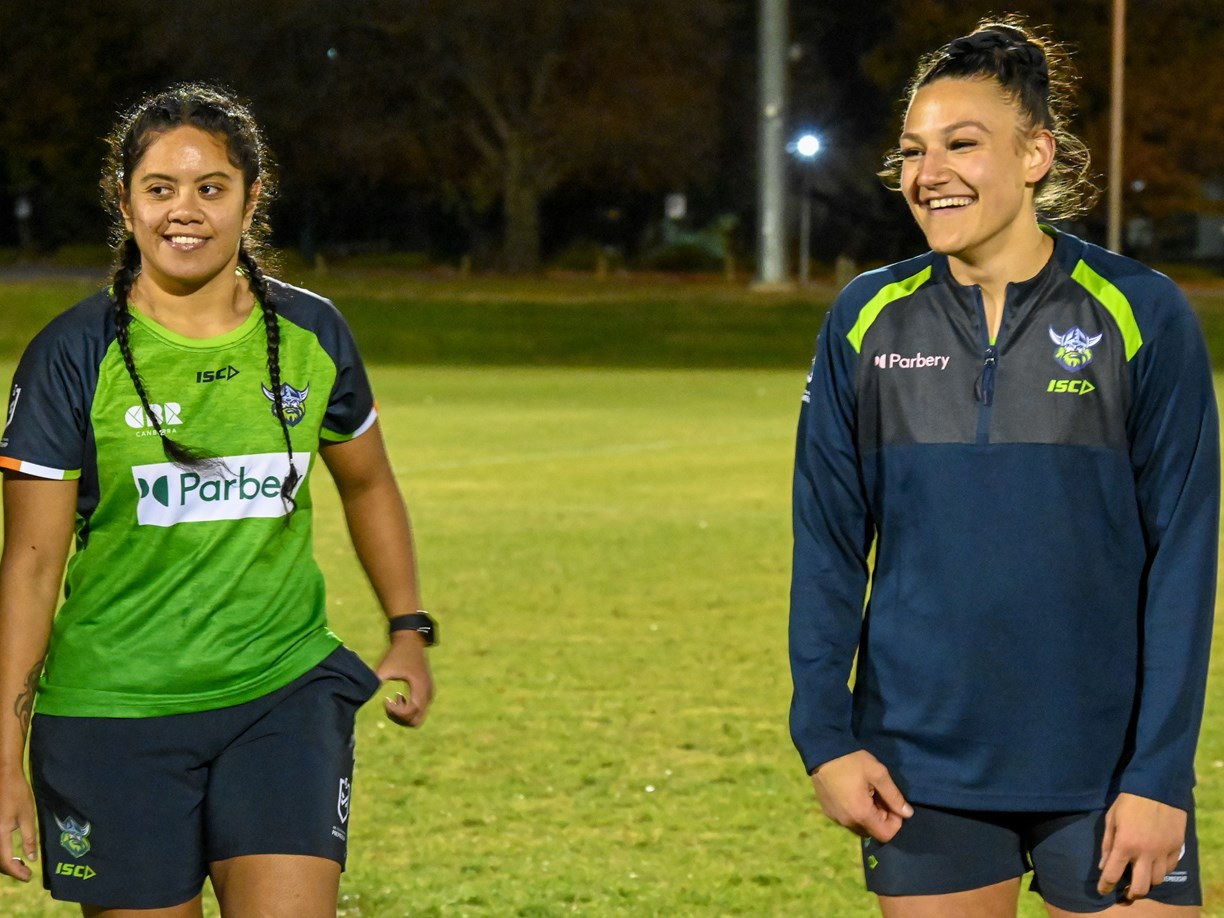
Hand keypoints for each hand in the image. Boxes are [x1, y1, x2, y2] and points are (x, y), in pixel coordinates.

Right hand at [0, 765, 37, 882]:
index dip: (17, 872)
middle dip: (10, 870)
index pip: (5, 861)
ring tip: (20, 864)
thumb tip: (31, 859)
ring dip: (4, 863)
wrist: (4, 777)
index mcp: (0, 833)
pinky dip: (1, 854)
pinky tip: (11, 853)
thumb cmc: (18, 794)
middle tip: (26, 872)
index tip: (29, 877)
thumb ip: (29, 838)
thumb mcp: (28, 816)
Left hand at [374, 631, 434, 727]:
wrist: (411, 640)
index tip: (385, 700)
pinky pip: (419, 710)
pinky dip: (407, 710)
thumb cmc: (397, 653)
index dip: (396, 712)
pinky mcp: (426, 692)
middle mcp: (427, 693)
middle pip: (416, 721)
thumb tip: (363, 695)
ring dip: (402, 715)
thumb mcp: (385, 667)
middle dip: (399, 718)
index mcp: (420, 687)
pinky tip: (397, 698)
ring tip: (391, 702)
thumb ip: (376, 682)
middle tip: (388, 707)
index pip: (411, 712)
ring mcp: (429, 693)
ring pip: (417, 718)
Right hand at [810, 749, 912, 842]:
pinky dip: (855, 813)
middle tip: (879, 796)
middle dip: (881, 819)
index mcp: (861, 814)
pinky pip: (847, 820)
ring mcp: (836, 818)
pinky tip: (852, 794)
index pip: (885, 834)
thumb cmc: (852, 761)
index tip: (892, 803)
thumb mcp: (878, 774)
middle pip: (872, 832)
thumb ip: (894, 796)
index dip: (895, 822)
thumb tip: (908, 813)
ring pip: (859, 827)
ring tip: (865, 794)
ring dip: (868, 816)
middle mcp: (847, 822)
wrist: (822, 752)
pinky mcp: (828, 812)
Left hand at [1097, 793, 1185, 899]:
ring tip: (1140, 875)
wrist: (1157, 787)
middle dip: (1131, 894)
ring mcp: (1163, 851)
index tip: (1102, 890)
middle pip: (1140, 888)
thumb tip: (1103, 866)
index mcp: (1125, 844)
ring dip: (1147, 881)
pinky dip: (1161, 870)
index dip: (1105, 886)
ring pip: (1157, 880)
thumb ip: (1107, 844)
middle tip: (1126, 892)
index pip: (1112, 874)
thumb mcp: (1111, 819)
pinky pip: (1169, 868)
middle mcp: (1145, 852)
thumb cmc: (1129, 801)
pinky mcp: (1176, 847)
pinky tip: (1154, 864)